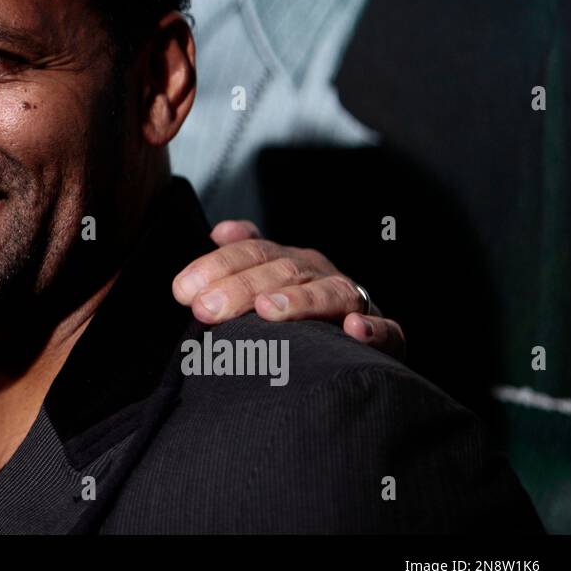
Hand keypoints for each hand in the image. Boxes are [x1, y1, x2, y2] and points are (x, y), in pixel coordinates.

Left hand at [171, 220, 405, 359]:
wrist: (351, 339)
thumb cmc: (292, 312)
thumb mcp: (263, 280)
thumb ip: (239, 257)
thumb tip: (218, 231)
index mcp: (287, 260)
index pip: (250, 253)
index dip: (216, 267)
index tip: (182, 291)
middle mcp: (319, 272)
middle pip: (282, 271)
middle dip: (241, 288)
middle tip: (206, 309)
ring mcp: (354, 301)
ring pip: (330, 292)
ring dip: (300, 300)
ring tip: (268, 311)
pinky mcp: (386, 336)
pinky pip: (388, 330)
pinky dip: (374, 329)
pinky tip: (353, 331)